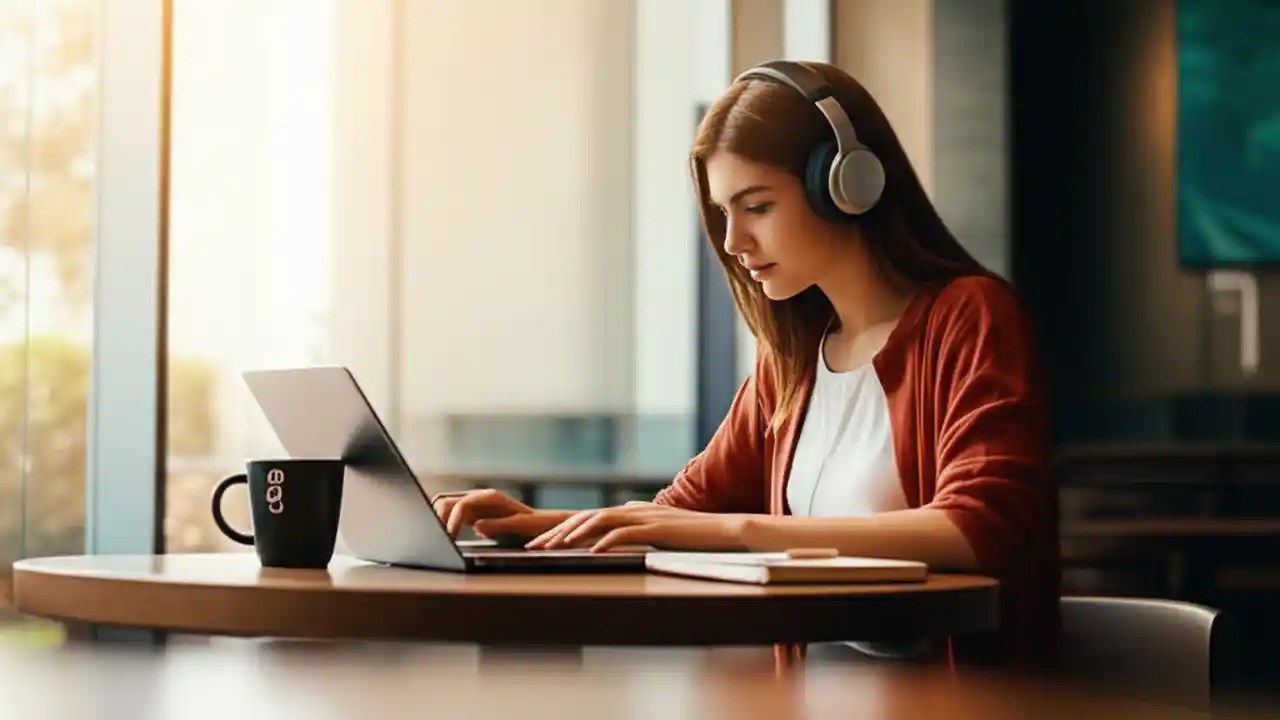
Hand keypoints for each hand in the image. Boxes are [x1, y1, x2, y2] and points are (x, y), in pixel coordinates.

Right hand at [432, 489, 562, 538]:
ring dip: (439, 519)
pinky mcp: (473, 513)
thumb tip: (476, 525)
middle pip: (447, 500)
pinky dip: (445, 523)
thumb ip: (497, 524)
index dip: (452, 520)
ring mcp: (475, 504)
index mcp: (490, 497)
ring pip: (446, 505)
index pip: (461, 504)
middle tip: (438, 537)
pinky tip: (447, 536)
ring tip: (439, 537)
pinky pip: (452, 514)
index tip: (449, 536)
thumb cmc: (532, 523)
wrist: (538, 522)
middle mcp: (479, 497)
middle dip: (439, 517)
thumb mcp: (517, 524)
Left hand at [526, 503, 750, 552]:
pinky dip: (608, 541)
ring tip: (554, 548)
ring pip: (600, 521)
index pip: (586, 518)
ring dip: (575, 535)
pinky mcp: (658, 528)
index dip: (560, 530)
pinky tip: (594, 551)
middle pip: (585, 518)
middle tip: (533, 546)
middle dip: (556, 533)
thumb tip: (619, 514)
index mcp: (629, 511)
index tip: (539, 543)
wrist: (723, 530)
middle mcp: (632, 510)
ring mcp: (644, 517)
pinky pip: (627, 533)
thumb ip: (637, 519)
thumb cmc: (691, 533)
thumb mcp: (657, 526)